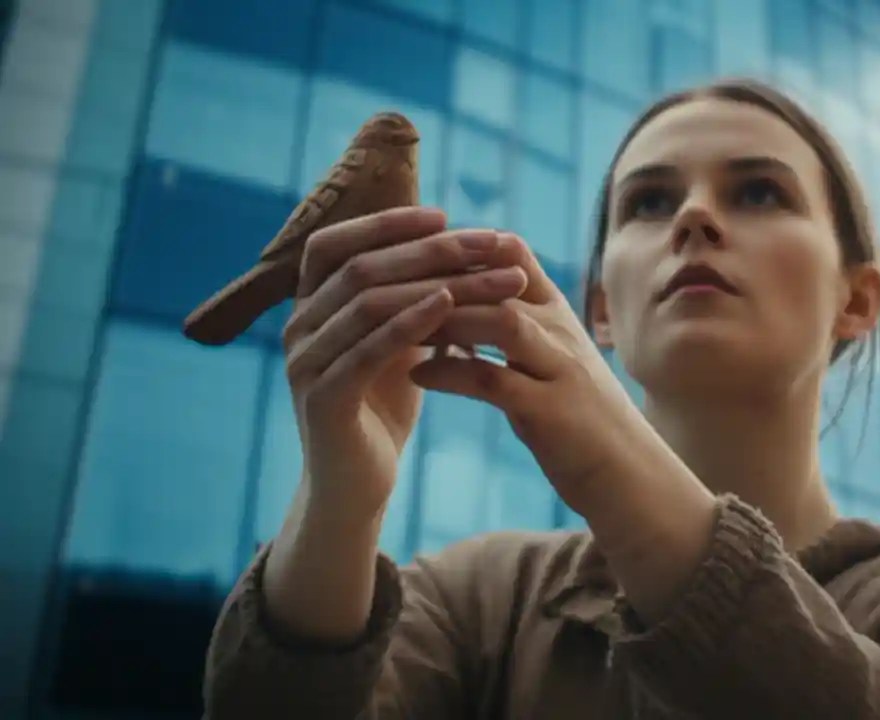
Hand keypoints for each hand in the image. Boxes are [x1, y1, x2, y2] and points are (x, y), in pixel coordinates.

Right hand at [283, 207, 529, 517]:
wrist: (356, 485)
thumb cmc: (382, 406)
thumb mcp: (398, 342)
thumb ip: (410, 297)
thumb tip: (453, 243)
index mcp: (309, 306)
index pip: (335, 243)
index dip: (384, 223)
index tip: (443, 213)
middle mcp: (298, 327)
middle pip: (360, 267)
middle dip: (430, 249)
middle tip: (488, 241)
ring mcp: (304, 362)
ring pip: (367, 303)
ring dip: (437, 282)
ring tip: (494, 277)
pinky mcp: (321, 399)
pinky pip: (365, 349)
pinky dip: (408, 322)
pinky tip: (448, 305)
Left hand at [408, 236, 646, 514]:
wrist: (631, 476)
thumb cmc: (583, 421)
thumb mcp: (553, 364)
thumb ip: (516, 332)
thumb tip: (457, 309)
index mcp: (559, 315)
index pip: (512, 253)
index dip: (460, 244)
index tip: (411, 254)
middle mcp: (561, 331)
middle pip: (496, 279)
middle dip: (438, 279)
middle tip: (382, 285)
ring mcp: (559, 368)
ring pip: (498, 319)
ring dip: (443, 320)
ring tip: (394, 327)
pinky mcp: (550, 411)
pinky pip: (491, 380)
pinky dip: (449, 373)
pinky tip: (416, 375)